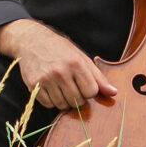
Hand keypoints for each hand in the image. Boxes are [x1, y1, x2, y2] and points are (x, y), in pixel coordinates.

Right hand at [0, 20, 115, 112]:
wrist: (31, 41)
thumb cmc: (60, 49)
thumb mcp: (81, 58)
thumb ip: (98, 77)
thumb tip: (113, 93)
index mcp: (76, 63)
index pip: (91, 92)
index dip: (90, 91)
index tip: (84, 85)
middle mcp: (61, 71)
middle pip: (77, 101)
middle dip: (78, 97)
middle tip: (73, 87)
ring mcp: (46, 79)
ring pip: (62, 105)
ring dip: (64, 100)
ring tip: (62, 87)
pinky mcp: (34, 85)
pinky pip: (48, 104)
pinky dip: (51, 101)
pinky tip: (51, 89)